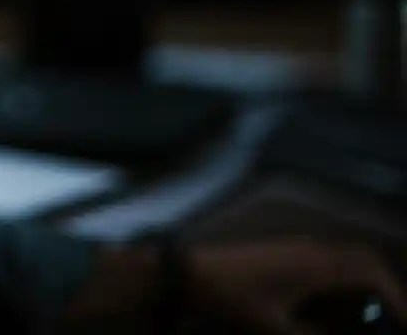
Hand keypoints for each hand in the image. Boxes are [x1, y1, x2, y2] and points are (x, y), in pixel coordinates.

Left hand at [183, 239, 406, 333]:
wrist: (188, 271)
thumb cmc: (230, 298)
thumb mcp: (272, 328)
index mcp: (315, 265)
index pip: (371, 272)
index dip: (396, 297)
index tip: (404, 323)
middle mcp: (311, 249)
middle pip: (364, 259)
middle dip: (387, 286)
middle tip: (397, 318)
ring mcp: (295, 247)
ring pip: (346, 256)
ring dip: (367, 279)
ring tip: (376, 312)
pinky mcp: (283, 250)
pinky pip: (328, 257)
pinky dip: (346, 275)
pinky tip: (342, 300)